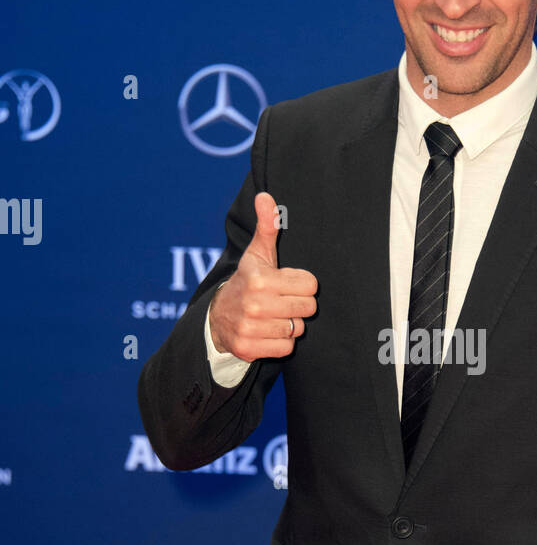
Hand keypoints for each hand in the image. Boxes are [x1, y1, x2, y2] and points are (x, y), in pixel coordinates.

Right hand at [209, 191, 317, 361]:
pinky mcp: (249, 349)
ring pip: (298, 329)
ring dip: (289, 324)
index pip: (311, 285)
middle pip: (309, 308)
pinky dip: (281, 342)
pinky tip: (267, 332)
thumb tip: (266, 196)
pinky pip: (287, 348)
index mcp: (261, 279)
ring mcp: (251, 328)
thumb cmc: (247, 281)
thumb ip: (267, 226)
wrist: (217, 317)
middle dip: (298, 305)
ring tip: (273, 316)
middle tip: (281, 301)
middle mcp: (254, 304)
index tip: (285, 284)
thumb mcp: (257, 254)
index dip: (301, 284)